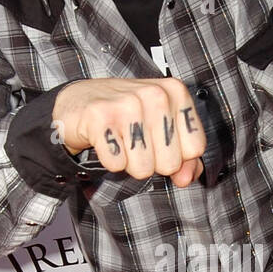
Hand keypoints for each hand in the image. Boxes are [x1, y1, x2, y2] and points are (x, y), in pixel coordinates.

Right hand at [52, 76, 205, 187]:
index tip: (158, 140)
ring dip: (129, 162)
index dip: (176, 155)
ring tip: (120, 140)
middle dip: (151, 161)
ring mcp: (127, 104)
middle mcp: (155, 94)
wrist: (78, 102)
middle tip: (135, 140)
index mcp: (176, 93)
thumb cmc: (124, 116)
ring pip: (143, 168)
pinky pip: (116, 164)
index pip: (195, 149)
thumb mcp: (162, 130)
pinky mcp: (100, 118)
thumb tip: (186, 178)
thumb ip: (184, 157)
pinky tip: (105, 141)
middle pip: (170, 163)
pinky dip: (109, 160)